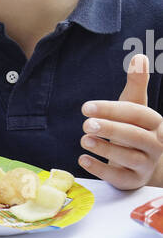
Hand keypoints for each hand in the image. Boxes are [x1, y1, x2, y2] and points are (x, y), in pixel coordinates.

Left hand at [78, 54, 162, 189]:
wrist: (141, 163)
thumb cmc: (134, 129)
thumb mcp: (135, 107)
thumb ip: (136, 84)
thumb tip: (139, 56)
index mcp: (156, 124)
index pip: (137, 114)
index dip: (112, 110)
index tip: (86, 107)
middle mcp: (156, 145)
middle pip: (134, 136)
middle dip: (110, 129)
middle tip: (85, 123)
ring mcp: (146, 165)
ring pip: (129, 158)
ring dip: (105, 148)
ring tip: (83, 139)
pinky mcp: (133, 181)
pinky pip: (119, 177)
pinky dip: (100, 169)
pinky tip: (82, 159)